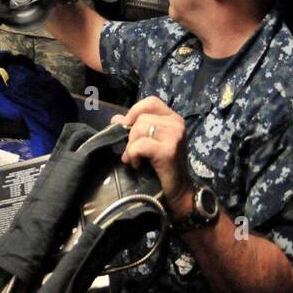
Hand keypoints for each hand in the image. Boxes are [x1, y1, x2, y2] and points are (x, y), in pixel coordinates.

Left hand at [111, 97, 193, 218]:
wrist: (177, 190)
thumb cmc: (162, 166)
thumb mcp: (148, 143)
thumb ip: (134, 129)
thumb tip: (116, 118)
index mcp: (173, 118)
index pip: (150, 102)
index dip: (135, 113)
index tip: (128, 128)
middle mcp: (177, 123)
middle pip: (141, 118)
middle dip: (131, 136)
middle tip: (133, 152)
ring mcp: (175, 136)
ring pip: (139, 129)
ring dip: (131, 147)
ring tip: (136, 159)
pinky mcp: (169, 150)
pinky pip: (140, 145)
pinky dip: (134, 154)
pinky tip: (138, 164)